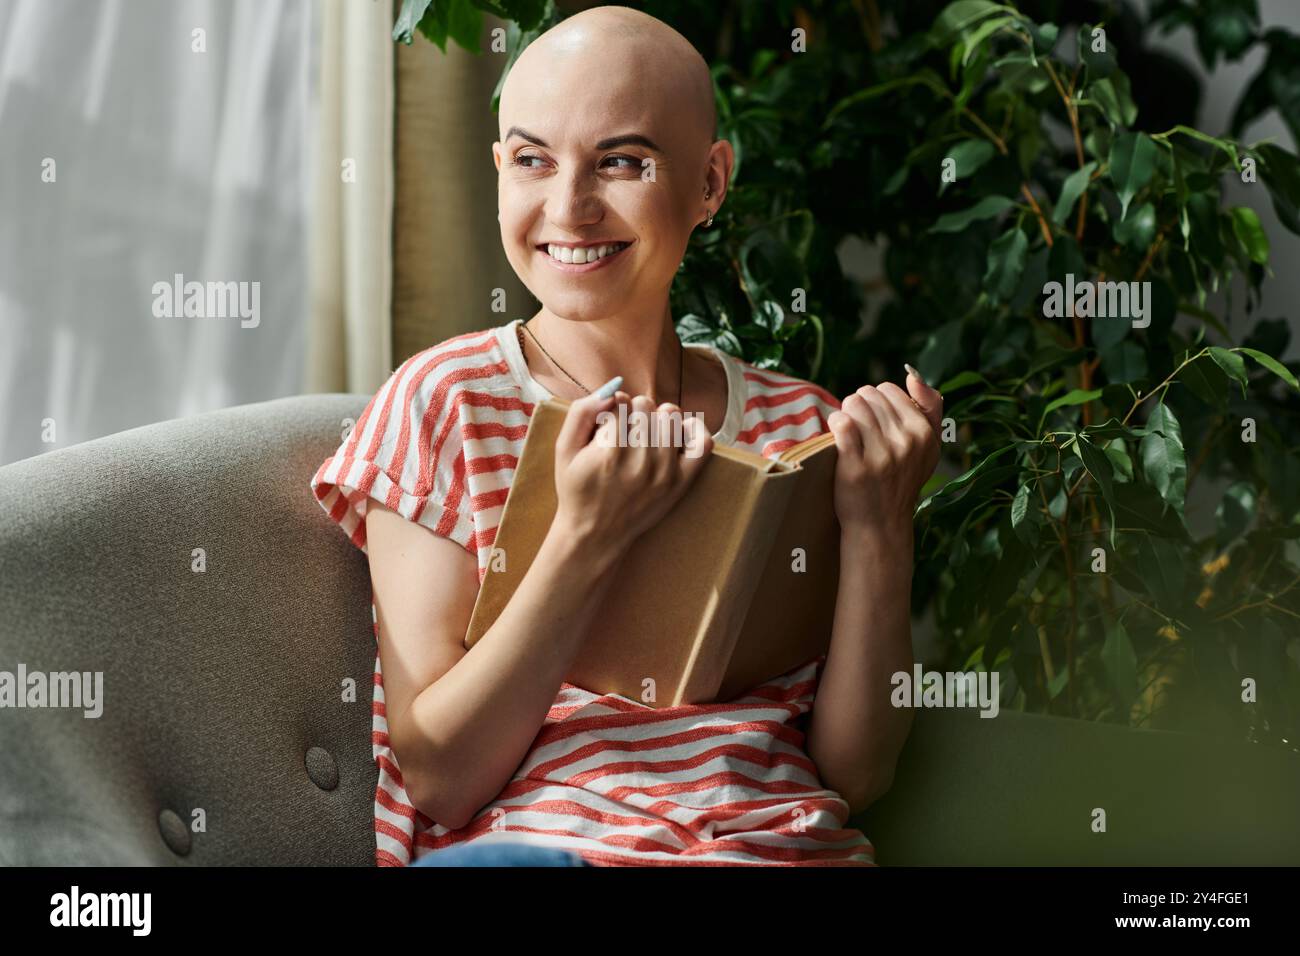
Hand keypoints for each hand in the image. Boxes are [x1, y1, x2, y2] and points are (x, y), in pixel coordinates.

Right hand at [552, 391, 712, 554]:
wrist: (595, 534)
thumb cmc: (577, 488)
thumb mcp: (564, 450)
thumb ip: (581, 413)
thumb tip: (611, 391)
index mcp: (610, 451)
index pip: (621, 401)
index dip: (611, 409)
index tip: (606, 426)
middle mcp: (640, 461)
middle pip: (646, 405)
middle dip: (632, 413)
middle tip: (624, 434)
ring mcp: (665, 472)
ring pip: (670, 417)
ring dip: (656, 420)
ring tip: (645, 436)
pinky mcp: (681, 482)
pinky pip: (702, 442)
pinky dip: (693, 430)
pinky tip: (676, 434)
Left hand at [827, 369, 942, 535]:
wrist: (881, 524)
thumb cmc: (902, 480)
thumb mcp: (929, 446)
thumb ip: (931, 407)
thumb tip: (913, 375)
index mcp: (924, 432)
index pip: (888, 390)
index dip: (876, 402)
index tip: (875, 421)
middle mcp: (906, 442)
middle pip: (868, 395)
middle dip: (858, 406)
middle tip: (858, 428)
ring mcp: (881, 455)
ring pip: (853, 405)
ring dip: (845, 413)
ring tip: (848, 432)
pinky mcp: (856, 466)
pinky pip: (841, 423)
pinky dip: (835, 423)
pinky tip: (837, 434)